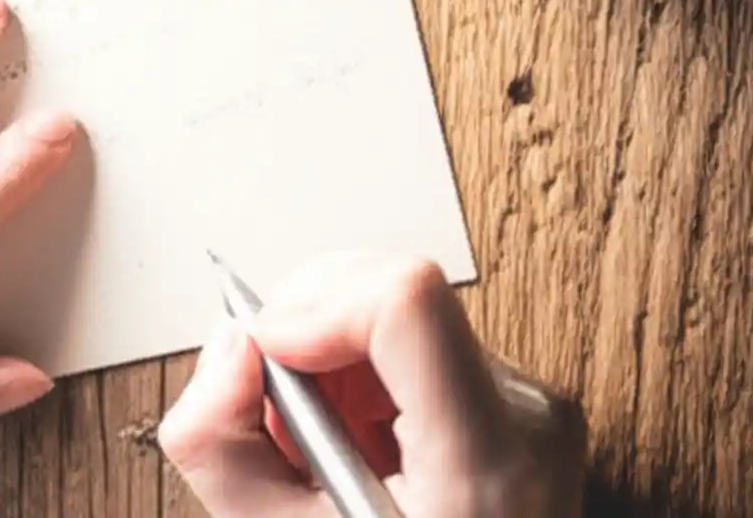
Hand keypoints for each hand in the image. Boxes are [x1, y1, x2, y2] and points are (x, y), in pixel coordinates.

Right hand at [159, 254, 586, 516]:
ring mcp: (530, 405)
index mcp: (479, 465)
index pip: (407, 302)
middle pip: (394, 288)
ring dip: (327, 359)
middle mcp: (524, 418)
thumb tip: (231, 346)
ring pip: (397, 309)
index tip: (269, 349)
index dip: (314, 307)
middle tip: (278, 408)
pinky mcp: (518, 401)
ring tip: (320, 444)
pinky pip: (419, 341)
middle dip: (305, 332)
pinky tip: (354, 443)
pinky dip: (359, 375)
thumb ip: (222, 446)